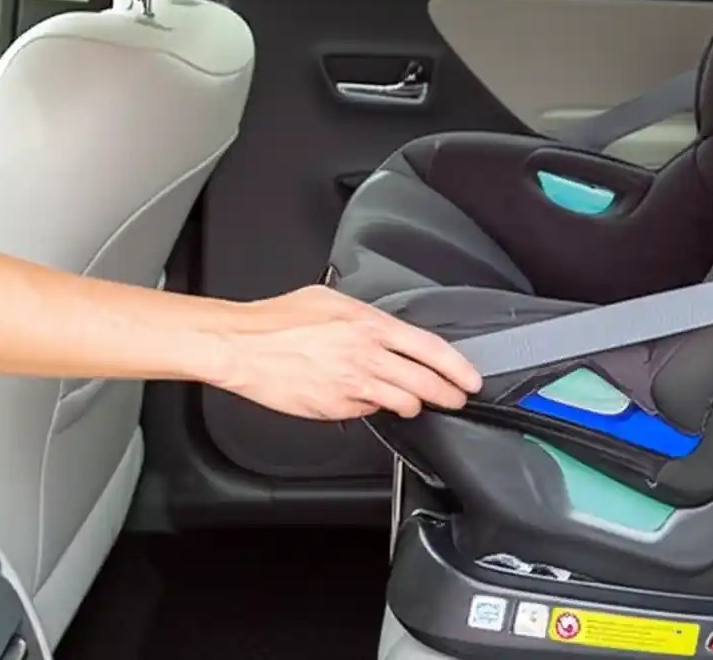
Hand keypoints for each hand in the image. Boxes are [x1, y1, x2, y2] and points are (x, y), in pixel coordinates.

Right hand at [206, 286, 481, 420]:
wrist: (242, 346)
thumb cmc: (277, 321)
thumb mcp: (330, 301)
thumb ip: (363, 317)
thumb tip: (383, 327)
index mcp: (370, 325)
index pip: (431, 349)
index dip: (458, 368)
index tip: (470, 379)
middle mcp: (367, 356)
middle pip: (425, 382)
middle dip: (448, 395)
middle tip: (456, 399)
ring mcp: (352, 386)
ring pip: (402, 403)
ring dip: (412, 404)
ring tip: (413, 401)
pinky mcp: (335, 407)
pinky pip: (367, 412)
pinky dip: (373, 408)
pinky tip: (368, 400)